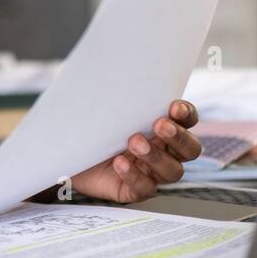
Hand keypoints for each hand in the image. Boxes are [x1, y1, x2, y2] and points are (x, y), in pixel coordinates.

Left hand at [66, 99, 202, 203]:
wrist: (66, 153)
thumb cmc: (89, 125)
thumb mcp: (103, 105)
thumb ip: (118, 93)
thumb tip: (116, 66)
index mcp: (163, 127)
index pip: (188, 120)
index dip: (186, 114)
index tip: (174, 106)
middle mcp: (164, 151)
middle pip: (190, 149)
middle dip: (178, 137)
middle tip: (159, 125)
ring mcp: (151, 172)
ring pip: (173, 171)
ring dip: (157, 157)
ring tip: (134, 142)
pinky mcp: (135, 190)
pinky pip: (145, 189)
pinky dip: (135, 176)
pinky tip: (119, 163)